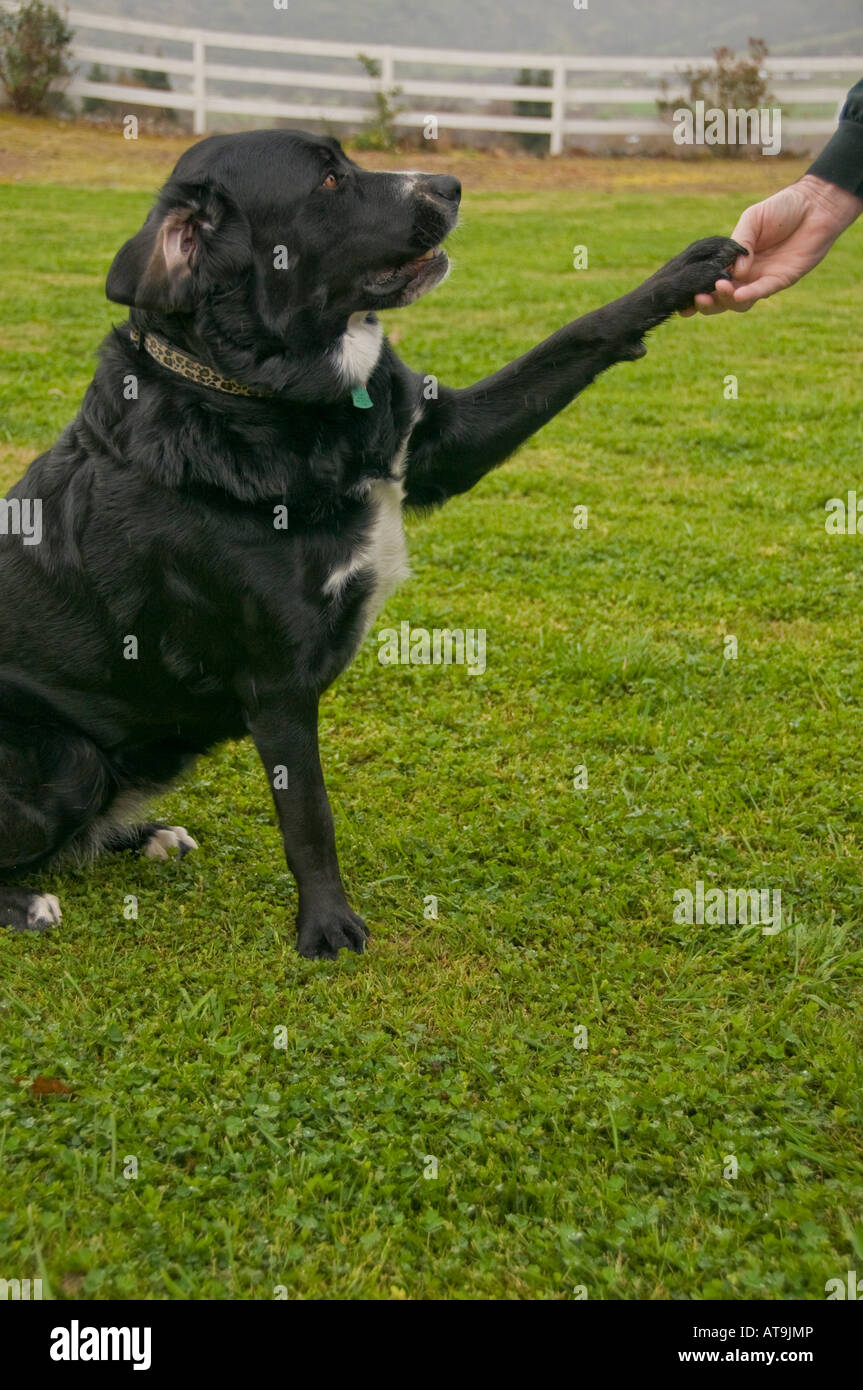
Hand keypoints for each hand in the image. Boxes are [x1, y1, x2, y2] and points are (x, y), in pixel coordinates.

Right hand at [680, 174, 862, 314]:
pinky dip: (748, 295)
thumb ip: (738, 244)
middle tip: (695, 299)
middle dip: (706, 303)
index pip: (710, 280)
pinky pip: (761, 293)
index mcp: (733, 260)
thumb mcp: (751, 219)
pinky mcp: (781, 281)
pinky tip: (738, 294)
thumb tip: (731, 272)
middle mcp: (746, 275)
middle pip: (721, 299)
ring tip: (717, 289)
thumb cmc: (782, 208)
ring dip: (725, 299)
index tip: (680, 298)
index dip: (695, 291)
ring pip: (739, 301)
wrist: (815, 205)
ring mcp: (762, 280)